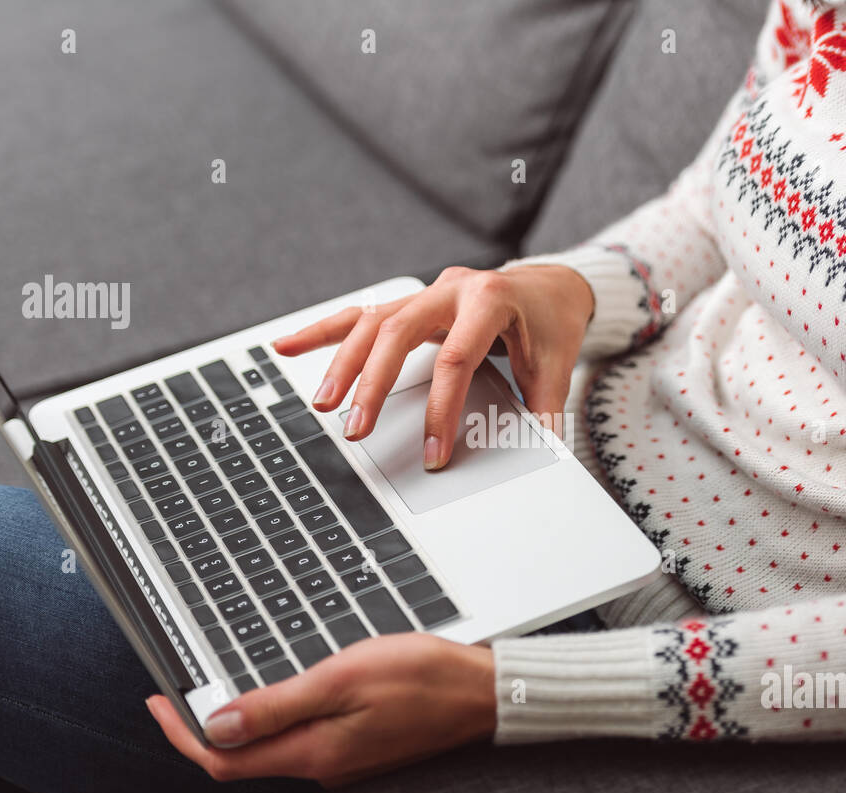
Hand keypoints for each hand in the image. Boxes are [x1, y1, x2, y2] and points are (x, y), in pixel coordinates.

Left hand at [146, 633, 496, 787]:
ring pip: (271, 745)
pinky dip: (276, 715)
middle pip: (241, 756)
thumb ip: (276, 705)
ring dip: (241, 717)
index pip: (222, 759)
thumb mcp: (341, 679)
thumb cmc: (422, 678)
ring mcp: (341, 759)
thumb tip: (217, 724)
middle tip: (179, 686)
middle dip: (202, 723)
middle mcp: (323, 765)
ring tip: (223, 679)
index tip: (159, 701)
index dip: (181, 733)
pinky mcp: (357, 746)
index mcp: (313, 751)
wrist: (480, 693)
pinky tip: (280, 686)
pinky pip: (301, 737)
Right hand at [272, 264, 593, 469]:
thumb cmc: (550, 323)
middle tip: (355, 426)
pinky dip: (324, 333)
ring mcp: (426, 293)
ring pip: (373, 323)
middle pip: (399, 333)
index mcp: (490, 299)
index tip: (433, 452)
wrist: (550, 286)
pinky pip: (361, 316)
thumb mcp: (557, 364)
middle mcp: (451, 289)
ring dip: (342, 362)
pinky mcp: (411, 304)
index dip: (443, 407)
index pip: (458, 357)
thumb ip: (545, 407)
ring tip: (322, 402)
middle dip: (373, 382)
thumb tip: (542, 453)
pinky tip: (288, 346)